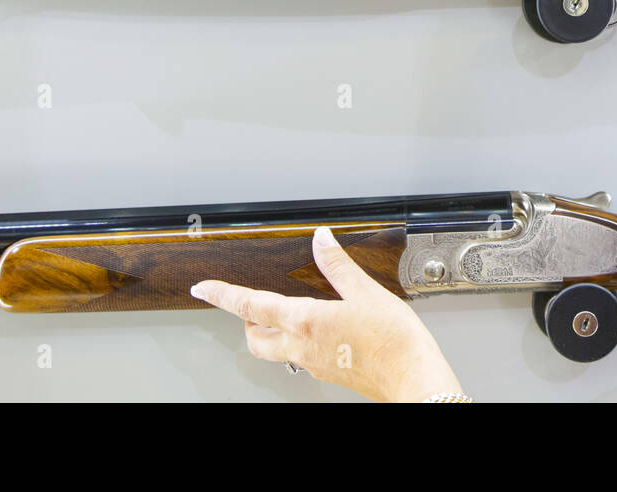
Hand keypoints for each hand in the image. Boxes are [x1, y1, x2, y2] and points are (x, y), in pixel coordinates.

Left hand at [190, 226, 463, 402]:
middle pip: (254, 336)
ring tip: (283, 311)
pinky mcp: (328, 372)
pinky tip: (319, 328)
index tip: (203, 288)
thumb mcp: (367, 292)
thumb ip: (338, 265)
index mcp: (306, 321)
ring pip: (274, 349)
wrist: (413, 378)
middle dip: (244, 318)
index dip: (223, 295)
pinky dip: (296, 339)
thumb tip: (322, 239)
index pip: (251, 305)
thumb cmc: (393, 341)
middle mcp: (302, 346)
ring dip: (269, 330)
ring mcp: (313, 363)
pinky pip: (299, 355)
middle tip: (245, 301)